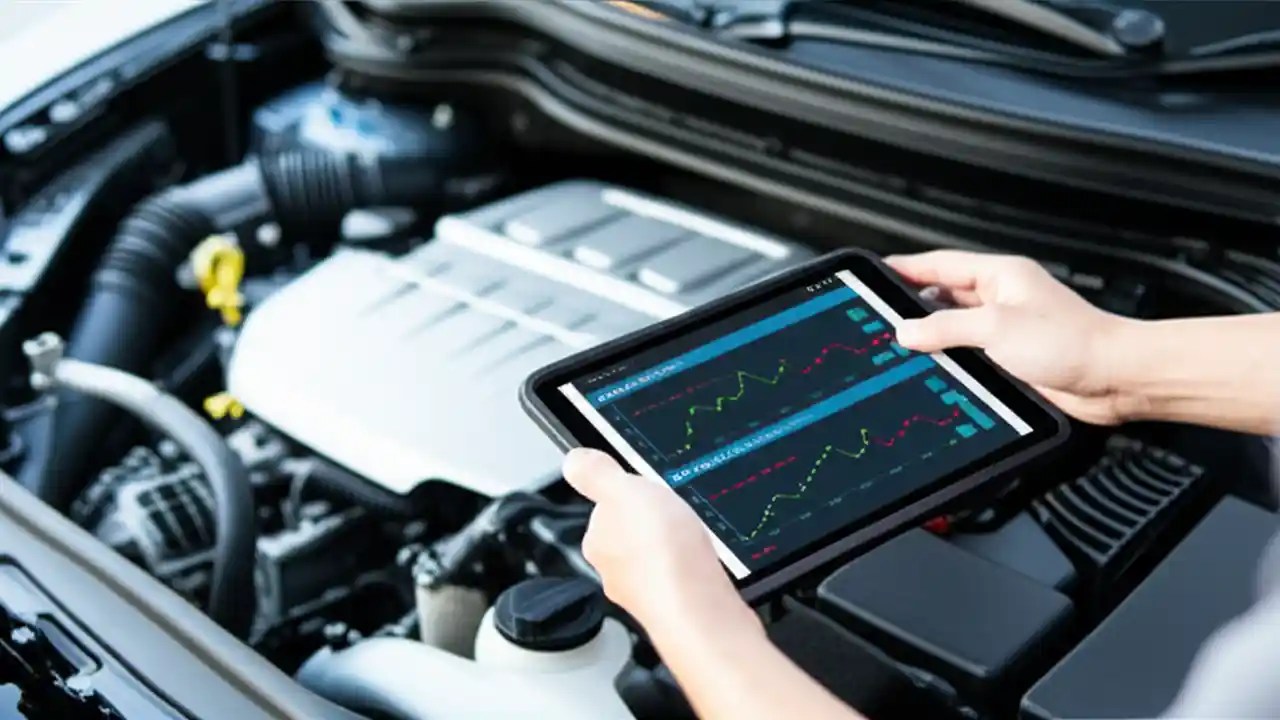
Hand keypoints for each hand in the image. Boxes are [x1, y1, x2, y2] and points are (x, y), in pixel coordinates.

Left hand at [562, 448, 759, 639]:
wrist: (695, 604)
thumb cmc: (659, 553)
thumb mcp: (623, 490)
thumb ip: (596, 474)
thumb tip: (573, 461)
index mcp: (597, 540)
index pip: (603, 512)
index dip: (625, 497)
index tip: (643, 491)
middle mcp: (614, 571)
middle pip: (628, 539)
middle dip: (647, 527)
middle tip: (670, 514)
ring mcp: (643, 592)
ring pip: (652, 562)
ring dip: (669, 549)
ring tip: (687, 538)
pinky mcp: (673, 606)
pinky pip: (678, 580)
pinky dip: (687, 571)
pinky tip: (699, 564)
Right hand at [886, 250, 1134, 424]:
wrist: (1114, 378)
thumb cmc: (1073, 343)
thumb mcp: (996, 328)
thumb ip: (946, 327)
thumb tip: (907, 329)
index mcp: (1001, 275)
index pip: (941, 264)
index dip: (907, 268)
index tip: (877, 273)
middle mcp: (1003, 297)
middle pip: (944, 295)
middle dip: (913, 305)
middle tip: (880, 315)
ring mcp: (1006, 327)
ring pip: (955, 327)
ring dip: (933, 336)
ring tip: (902, 346)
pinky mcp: (1011, 356)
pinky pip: (969, 352)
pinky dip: (950, 358)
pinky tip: (935, 369)